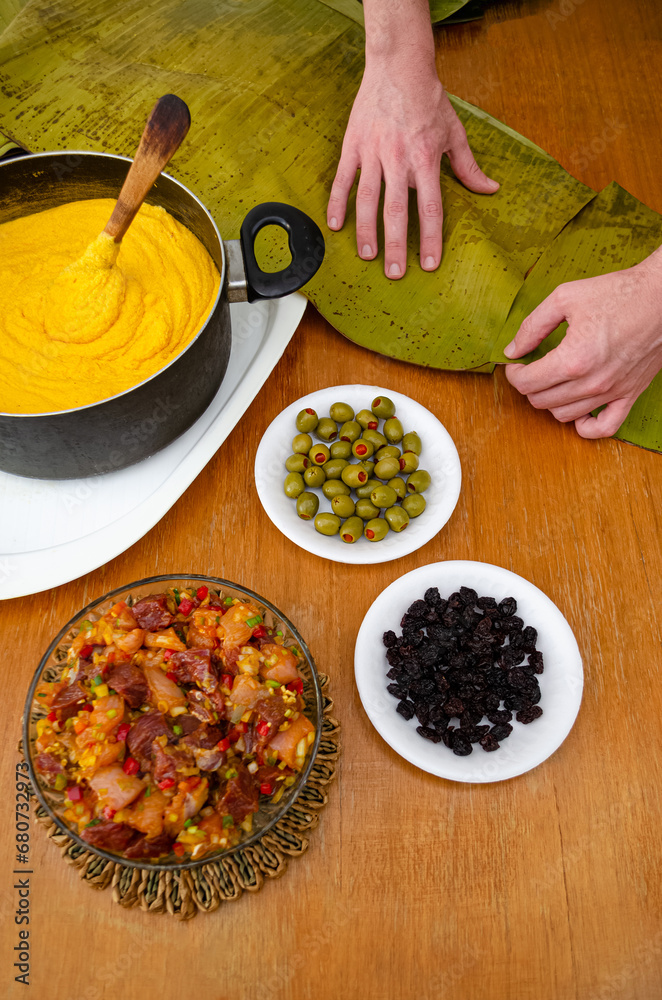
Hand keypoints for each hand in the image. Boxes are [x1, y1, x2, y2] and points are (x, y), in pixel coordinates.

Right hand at [327, 62, 498, 278]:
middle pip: (397, 210)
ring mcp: (373, 152)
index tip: (430, 264)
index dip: (431, 238)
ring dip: (366, 230)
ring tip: (367, 255)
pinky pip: (343, 178)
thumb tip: (490, 189)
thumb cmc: (428, 100)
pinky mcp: (353, 144)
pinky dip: (337, 202)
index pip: (430, 207)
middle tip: (395, 273)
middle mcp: (399, 159)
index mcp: (425, 159)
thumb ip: (468, 167)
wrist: (399, 65)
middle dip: (397, 245)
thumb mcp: (454, 133)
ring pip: (367, 199)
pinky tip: (335, 225)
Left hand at [503, 253, 661, 437]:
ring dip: (551, 400)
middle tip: (533, 368)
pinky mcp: (630, 394)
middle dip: (529, 385)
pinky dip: (586, 426)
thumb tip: (513, 350)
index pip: (526, 383)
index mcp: (573, 358)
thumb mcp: (565, 298)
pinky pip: (604, 428)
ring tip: (553, 381)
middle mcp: (592, 381)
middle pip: (541, 401)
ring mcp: (612, 392)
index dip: (513, 374)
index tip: (517, 363)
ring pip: (564, 415)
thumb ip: (532, 326)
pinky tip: (578, 410)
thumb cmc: (618, 292)